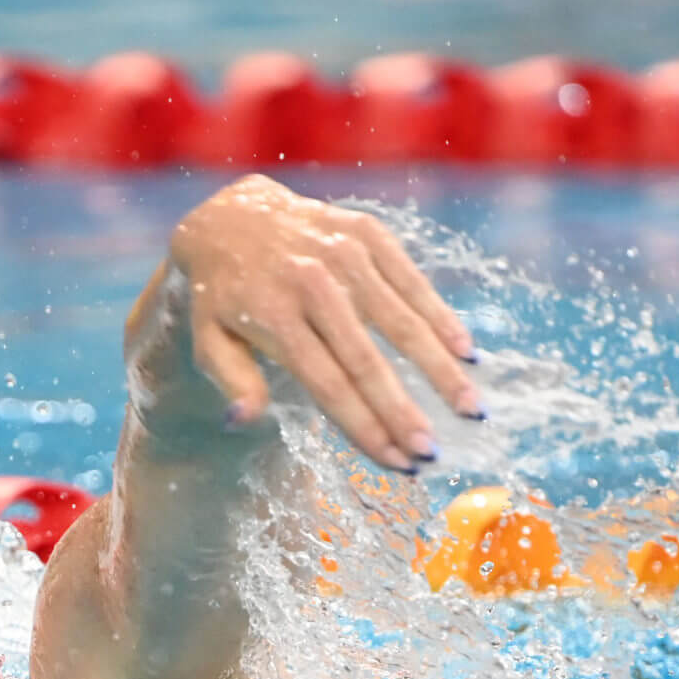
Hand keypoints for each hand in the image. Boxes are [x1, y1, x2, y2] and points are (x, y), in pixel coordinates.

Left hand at [168, 174, 480, 469]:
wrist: (231, 216)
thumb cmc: (222, 295)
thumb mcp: (208, 339)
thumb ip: (232, 379)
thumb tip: (243, 420)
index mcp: (274, 315)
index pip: (328, 384)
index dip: (364, 427)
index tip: (395, 462)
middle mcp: (312, 282)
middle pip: (367, 360)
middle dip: (403, 411)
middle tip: (433, 451)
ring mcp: (344, 254)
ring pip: (401, 321)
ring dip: (439, 370)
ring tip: (470, 410)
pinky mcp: (368, 233)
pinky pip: (412, 280)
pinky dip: (441, 318)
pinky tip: (465, 354)